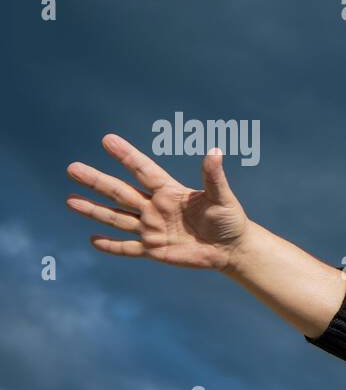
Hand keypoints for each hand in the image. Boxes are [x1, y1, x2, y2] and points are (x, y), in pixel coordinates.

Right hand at [65, 134, 249, 271]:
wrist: (231, 248)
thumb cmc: (230, 219)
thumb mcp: (223, 197)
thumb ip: (214, 177)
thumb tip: (215, 151)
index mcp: (169, 191)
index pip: (143, 170)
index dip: (126, 155)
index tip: (107, 139)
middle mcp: (155, 208)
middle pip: (120, 192)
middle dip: (96, 181)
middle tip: (72, 168)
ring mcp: (152, 229)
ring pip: (117, 218)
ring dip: (94, 210)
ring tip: (70, 200)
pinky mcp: (154, 250)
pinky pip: (128, 248)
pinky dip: (111, 246)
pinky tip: (93, 239)